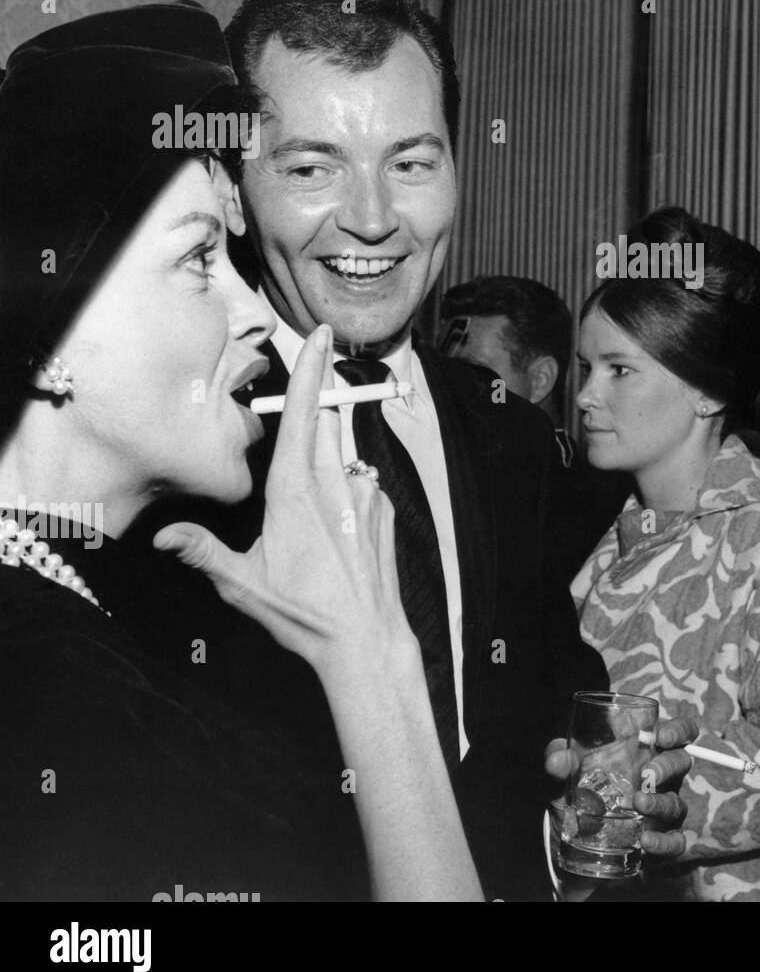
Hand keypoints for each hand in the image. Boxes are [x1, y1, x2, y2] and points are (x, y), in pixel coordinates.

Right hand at [153, 323, 411, 675]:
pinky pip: (362, 482)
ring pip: (343, 452)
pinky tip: (338, 532)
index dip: (309, 369)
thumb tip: (164, 536)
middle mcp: (333, 482)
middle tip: (302, 434)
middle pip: (325, 421)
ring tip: (316, 513)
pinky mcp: (383, 508)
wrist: (365, 638)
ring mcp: (364, 493)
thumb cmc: (303, 612)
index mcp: (294, 491)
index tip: (318, 334)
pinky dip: (348, 491)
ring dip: (328, 460)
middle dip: (314, 411)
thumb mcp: (242, 584)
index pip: (300, 414)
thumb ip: (203, 551)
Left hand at [544, 715, 698, 859]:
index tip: (662, 735)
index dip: (679, 730)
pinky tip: (646, 841)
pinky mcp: (661, 840)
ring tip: (639, 805)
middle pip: (681, 763)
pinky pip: (675, 841)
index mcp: (645, 752)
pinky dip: (664, 841)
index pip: (678, 733)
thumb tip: (557, 759)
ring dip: (661, 803)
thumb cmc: (579, 794)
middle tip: (649, 773)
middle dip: (668, 765)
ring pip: (677, 803)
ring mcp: (663, 810)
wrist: (573, 842)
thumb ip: (559, 762)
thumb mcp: (564, 776)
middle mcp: (660, 778)